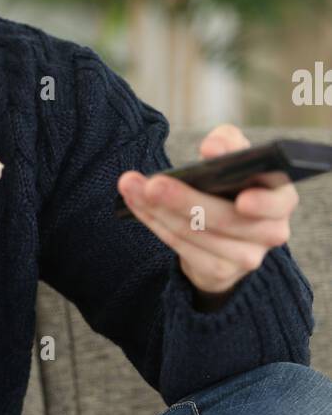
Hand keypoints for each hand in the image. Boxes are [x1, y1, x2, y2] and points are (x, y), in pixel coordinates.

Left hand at [116, 124, 298, 297]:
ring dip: (159, 210)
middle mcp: (271, 231)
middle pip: (226, 219)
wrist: (226, 233)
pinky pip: (182, 247)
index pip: (278, 200)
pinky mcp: (218, 271)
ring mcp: (246, 257)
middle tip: (153, 184)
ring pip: (197, 233)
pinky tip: (136, 205)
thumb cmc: (233, 184)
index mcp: (281, 198)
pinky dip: (155, 223)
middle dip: (185, 200)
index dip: (262, 203)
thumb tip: (214, 148)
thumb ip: (228, 143)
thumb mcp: (236, 157)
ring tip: (132, 187)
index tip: (242, 199)